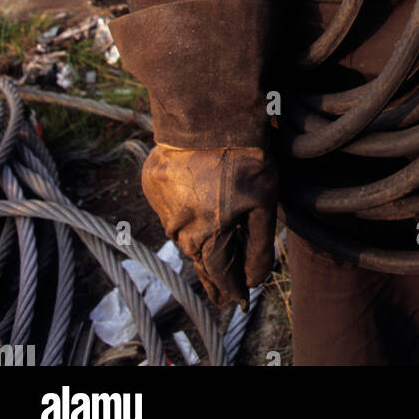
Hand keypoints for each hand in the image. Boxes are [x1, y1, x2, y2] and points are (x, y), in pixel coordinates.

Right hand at [141, 144, 278, 308]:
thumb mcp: (264, 205)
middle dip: (213, 274)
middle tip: (221, 291)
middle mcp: (179, 229)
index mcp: (208, 237)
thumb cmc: (243, 159)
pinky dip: (183, 210)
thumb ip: (259, 247)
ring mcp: (163, 207)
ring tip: (210, 249)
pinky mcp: (154, 185)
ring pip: (183, 234)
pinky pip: (171, 207)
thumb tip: (255, 282)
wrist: (208, 115)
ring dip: (198, 241)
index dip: (231, 291)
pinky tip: (196, 203)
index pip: (220, 276)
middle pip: (199, 259)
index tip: (238, 303)